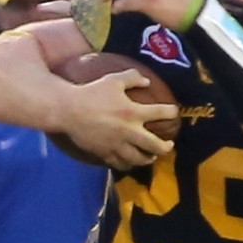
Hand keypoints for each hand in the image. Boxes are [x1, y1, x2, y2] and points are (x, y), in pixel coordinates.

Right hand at [58, 70, 176, 170]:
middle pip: (156, 146)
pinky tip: (131, 161)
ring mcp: (117, 146)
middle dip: (166, 147)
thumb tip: (147, 81)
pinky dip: (130, 164)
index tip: (174, 113)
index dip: (171, 112)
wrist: (68, 111)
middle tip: (169, 145)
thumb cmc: (91, 93)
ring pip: (140, 159)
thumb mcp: (113, 80)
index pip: (161, 113)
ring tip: (151, 156)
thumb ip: (132, 78)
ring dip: (149, 158)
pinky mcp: (106, 154)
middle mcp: (129, 132)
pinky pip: (122, 164)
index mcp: (133, 112)